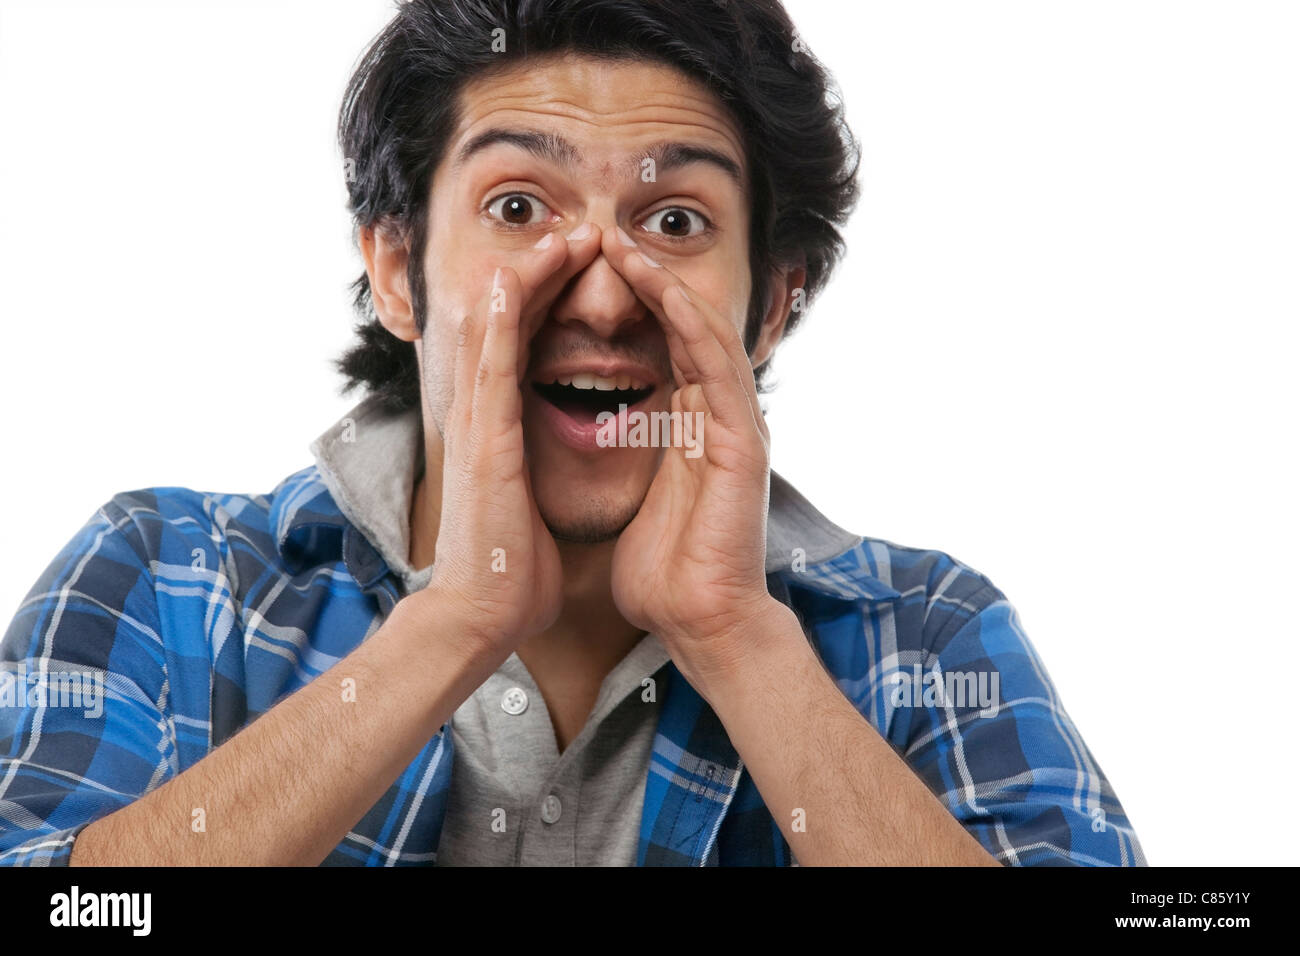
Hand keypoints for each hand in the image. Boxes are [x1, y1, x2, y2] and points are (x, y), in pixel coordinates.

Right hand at [422, 226, 603, 657]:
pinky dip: (509, 315)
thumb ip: (536, 467)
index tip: (584, 271)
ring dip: (532, 276)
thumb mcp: (530, 501)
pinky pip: (495, 363)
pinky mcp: (485, 440)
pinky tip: (523, 276)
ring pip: (498, 327)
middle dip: (544, 273)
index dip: (550, 303)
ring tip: (567, 237)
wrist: (482, 615)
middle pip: (508, 321)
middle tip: (581, 234)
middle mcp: (481, 416)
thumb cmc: (511, 570)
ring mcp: (477, 424)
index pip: (522, 345)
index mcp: (498, 429)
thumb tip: (559, 456)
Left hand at [602, 232, 782, 684]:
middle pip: (682, 328)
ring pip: (702, 334)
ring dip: (664, 286)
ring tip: (623, 246)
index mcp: (690, 430)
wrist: (700, 624)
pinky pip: (717, 367)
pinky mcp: (744, 442)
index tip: (582, 275)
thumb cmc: (666, 574)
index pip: (660, 348)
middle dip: (643, 281)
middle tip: (600, 238)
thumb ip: (633, 461)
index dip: (626, 307)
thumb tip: (604, 441)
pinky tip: (661, 290)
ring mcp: (735, 426)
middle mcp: (716, 418)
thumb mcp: (637, 498)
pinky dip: (690, 324)